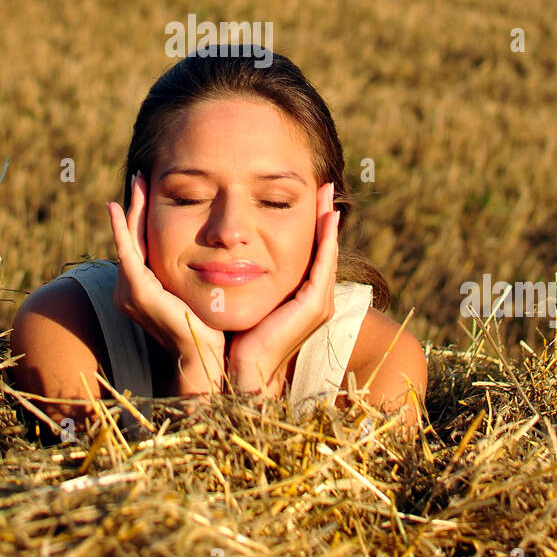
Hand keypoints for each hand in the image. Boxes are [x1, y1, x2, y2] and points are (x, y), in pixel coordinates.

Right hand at [106, 173, 225, 390]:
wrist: (204, 360)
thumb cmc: (209, 330)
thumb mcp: (198, 292)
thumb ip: (195, 272)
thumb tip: (215, 250)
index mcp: (144, 289)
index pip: (141, 244)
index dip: (143, 216)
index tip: (149, 187)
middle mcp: (130, 290)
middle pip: (132, 237)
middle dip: (135, 205)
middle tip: (139, 175)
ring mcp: (130, 291)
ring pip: (130, 239)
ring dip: (132, 209)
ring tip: (137, 182)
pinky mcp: (138, 292)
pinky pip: (127, 252)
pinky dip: (121, 229)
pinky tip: (118, 207)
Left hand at [226, 182, 339, 398]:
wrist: (241, 371)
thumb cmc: (235, 339)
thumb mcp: (242, 296)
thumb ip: (242, 274)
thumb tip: (228, 249)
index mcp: (300, 297)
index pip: (310, 252)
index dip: (311, 223)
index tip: (308, 193)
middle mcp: (315, 299)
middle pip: (324, 247)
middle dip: (324, 215)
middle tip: (323, 185)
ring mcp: (319, 303)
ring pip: (328, 252)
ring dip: (328, 220)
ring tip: (327, 191)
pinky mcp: (315, 306)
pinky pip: (325, 263)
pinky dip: (327, 238)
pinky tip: (327, 214)